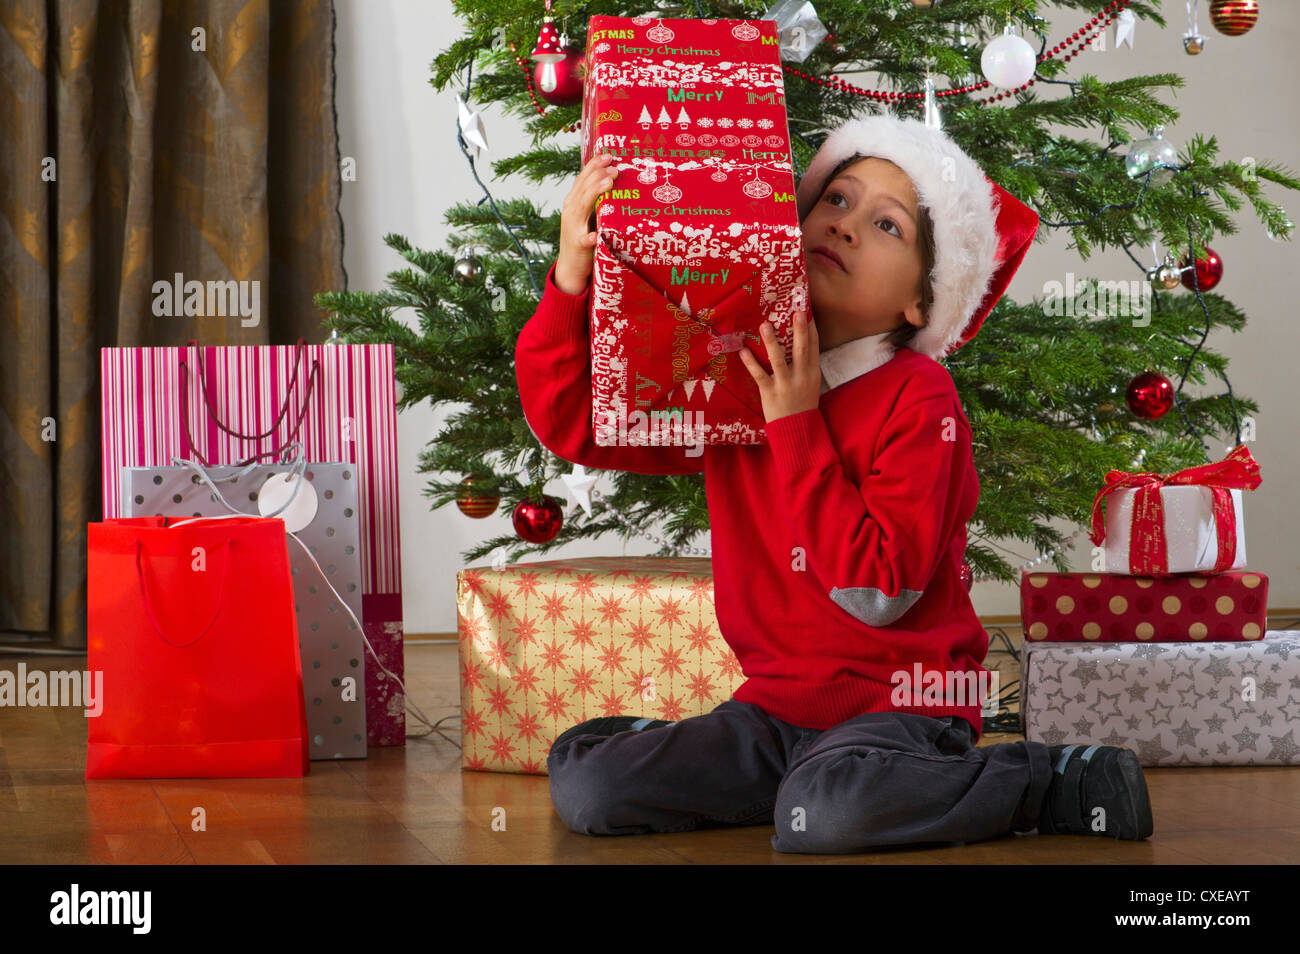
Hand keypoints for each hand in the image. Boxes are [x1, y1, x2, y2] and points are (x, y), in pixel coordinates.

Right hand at [554, 152, 619, 295]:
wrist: (570, 267)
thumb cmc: (583, 237)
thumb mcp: (587, 215)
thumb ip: (595, 200)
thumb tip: (614, 181)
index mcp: (573, 202)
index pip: (582, 178)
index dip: (594, 165)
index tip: (609, 155)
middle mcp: (571, 211)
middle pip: (583, 188)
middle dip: (598, 175)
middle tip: (615, 168)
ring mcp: (573, 227)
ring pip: (582, 206)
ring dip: (595, 193)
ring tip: (608, 184)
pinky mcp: (577, 245)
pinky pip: (583, 240)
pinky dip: (588, 237)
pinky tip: (594, 236)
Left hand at [737, 311, 821, 422]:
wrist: (797, 428)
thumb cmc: (803, 402)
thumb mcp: (811, 382)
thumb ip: (806, 364)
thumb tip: (799, 341)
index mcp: (812, 371)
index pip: (814, 346)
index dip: (811, 328)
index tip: (807, 310)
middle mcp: (801, 376)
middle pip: (801, 349)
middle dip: (799, 331)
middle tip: (796, 312)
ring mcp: (785, 384)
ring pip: (778, 360)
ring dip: (771, 342)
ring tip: (764, 325)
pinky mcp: (770, 392)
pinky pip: (760, 375)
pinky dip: (751, 363)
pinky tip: (743, 351)